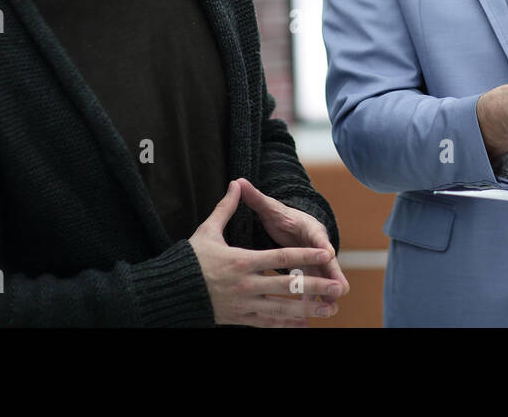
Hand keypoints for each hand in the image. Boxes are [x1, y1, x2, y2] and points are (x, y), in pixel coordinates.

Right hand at [189, 181, 341, 326]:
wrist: (170, 292)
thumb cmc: (190, 260)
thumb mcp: (208, 231)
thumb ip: (227, 208)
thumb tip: (236, 183)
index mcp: (241, 261)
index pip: (281, 257)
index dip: (305, 254)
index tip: (327, 253)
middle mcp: (245, 284)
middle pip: (287, 287)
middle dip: (316, 287)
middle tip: (338, 288)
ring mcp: (242, 304)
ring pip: (281, 309)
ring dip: (307, 309)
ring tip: (328, 309)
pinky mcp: (238, 318)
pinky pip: (266, 322)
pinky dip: (286, 323)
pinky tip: (303, 322)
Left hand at [234, 177, 348, 311]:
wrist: (292, 225)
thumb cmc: (281, 217)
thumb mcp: (271, 209)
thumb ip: (257, 198)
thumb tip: (239, 181)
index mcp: (309, 228)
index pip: (318, 236)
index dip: (323, 246)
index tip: (329, 254)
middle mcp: (317, 245)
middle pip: (328, 261)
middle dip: (334, 275)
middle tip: (341, 289)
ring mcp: (316, 260)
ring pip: (324, 277)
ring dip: (328, 292)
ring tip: (332, 309)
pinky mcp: (311, 272)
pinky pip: (315, 286)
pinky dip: (316, 299)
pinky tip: (316, 315)